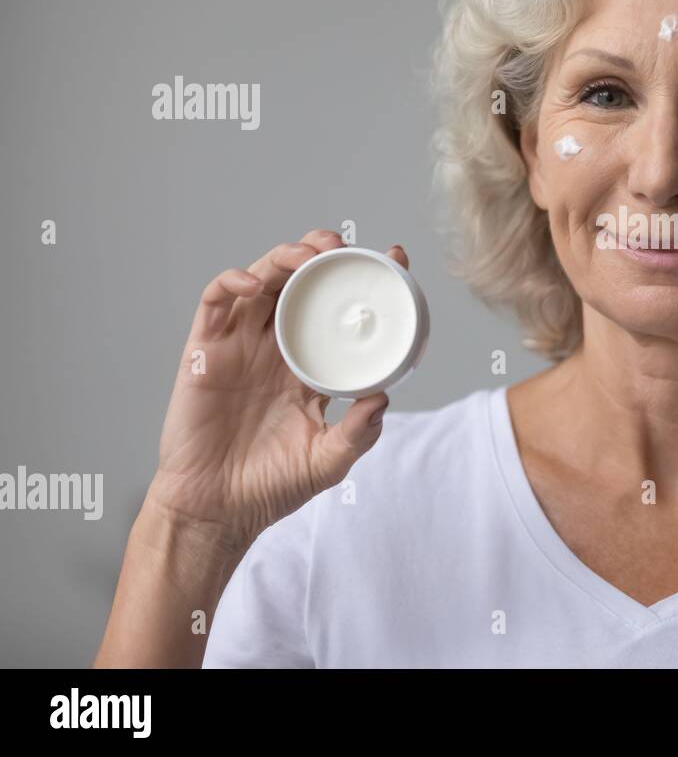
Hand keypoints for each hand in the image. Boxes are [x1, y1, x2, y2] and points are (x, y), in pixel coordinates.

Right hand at [146, 229, 407, 551]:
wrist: (218, 512)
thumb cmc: (271, 485)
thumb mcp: (329, 460)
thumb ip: (358, 433)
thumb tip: (383, 398)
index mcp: (309, 366)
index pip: (338, 310)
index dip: (363, 280)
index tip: (394, 259)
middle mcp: (276, 347)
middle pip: (298, 282)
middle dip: (320, 254)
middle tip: (343, 245)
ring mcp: (240, 346)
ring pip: (260, 281)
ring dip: (282, 258)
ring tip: (308, 253)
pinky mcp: (204, 352)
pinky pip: (214, 304)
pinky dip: (231, 282)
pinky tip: (251, 281)